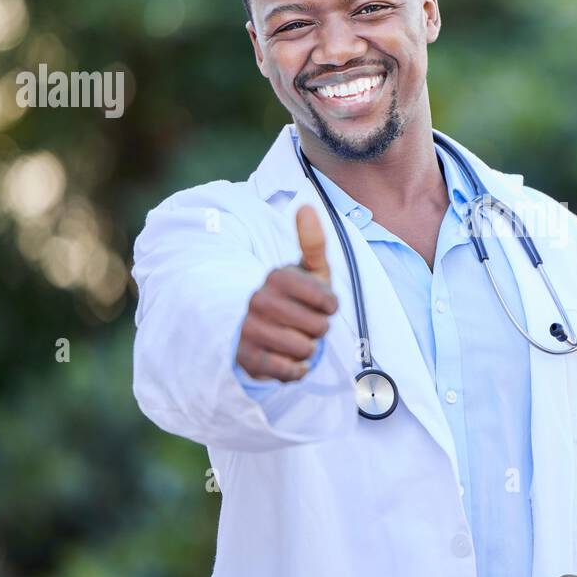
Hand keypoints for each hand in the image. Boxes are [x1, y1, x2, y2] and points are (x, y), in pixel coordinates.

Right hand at [235, 204, 338, 381]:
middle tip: (305, 323)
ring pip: (304, 350)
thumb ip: (312, 241)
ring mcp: (249, 330)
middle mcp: (258, 301)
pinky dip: (295, 369)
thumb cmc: (296, 297)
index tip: (321, 304)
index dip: (330, 307)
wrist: (262, 329)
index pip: (327, 301)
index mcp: (277, 277)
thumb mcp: (308, 269)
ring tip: (295, 338)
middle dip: (319, 330)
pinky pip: (288, 370)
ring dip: (307, 349)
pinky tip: (288, 358)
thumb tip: (307, 206)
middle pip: (318, 328)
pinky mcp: (246, 359)